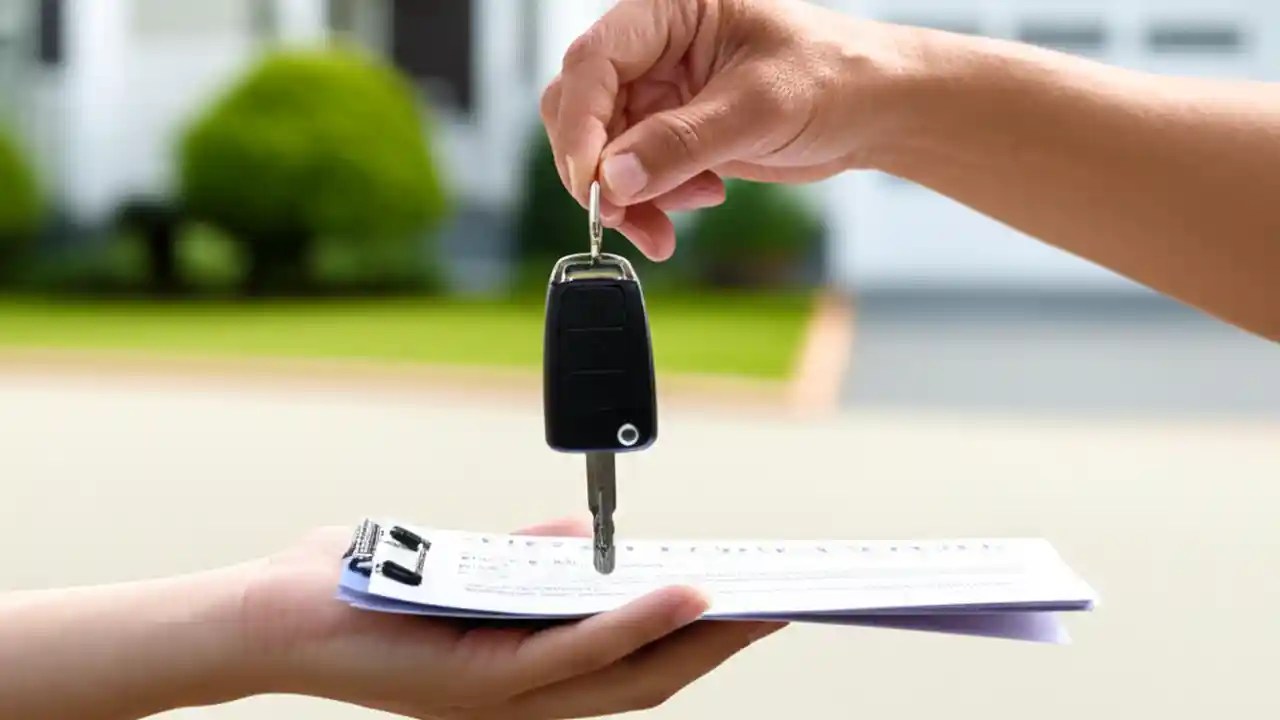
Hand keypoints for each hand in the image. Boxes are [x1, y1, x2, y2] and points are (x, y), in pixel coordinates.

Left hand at [240, 519, 784, 718]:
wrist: (276, 615)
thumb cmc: (368, 591)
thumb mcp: (471, 569)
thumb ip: (532, 558)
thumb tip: (589, 536)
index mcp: (526, 674)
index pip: (632, 666)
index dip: (700, 644)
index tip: (754, 605)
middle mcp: (524, 700)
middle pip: (648, 679)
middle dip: (721, 648)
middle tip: (780, 607)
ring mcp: (505, 696)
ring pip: (625, 673)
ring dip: (699, 639)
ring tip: (754, 602)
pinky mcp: (482, 678)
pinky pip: (576, 650)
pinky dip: (637, 624)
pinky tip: (685, 593)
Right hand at [543, 0, 898, 258]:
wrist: (873, 109)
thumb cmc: (833, 78)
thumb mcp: (758, 107)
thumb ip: (680, 143)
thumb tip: (612, 178)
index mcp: (669, 9)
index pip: (594, 61)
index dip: (581, 125)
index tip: (591, 182)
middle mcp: (655, 45)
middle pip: (583, 108)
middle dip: (599, 170)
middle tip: (625, 216)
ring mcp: (660, 89)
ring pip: (604, 150)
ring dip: (629, 195)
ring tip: (673, 220)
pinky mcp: (672, 129)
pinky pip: (633, 171)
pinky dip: (652, 199)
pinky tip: (700, 198)